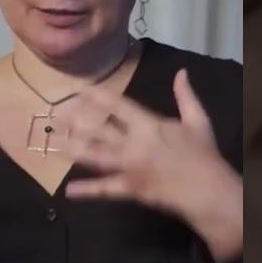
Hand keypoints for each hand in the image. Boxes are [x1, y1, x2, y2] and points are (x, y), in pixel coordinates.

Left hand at [65, 69, 241, 261]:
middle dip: (76, 122)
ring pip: (96, 157)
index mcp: (150, 124)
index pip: (118, 105)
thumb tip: (181, 72)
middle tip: (54, 116)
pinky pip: (105, 189)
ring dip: (74, 150)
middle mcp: (134, 144)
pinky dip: (87, 190)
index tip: (77, 89)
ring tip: (54, 145)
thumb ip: (186, 95)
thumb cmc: (203, 154)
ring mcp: (130, 167)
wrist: (208, 190)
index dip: (96, 96)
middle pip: (99, 130)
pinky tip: (69, 190)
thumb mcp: (198, 121)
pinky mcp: (130, 189)